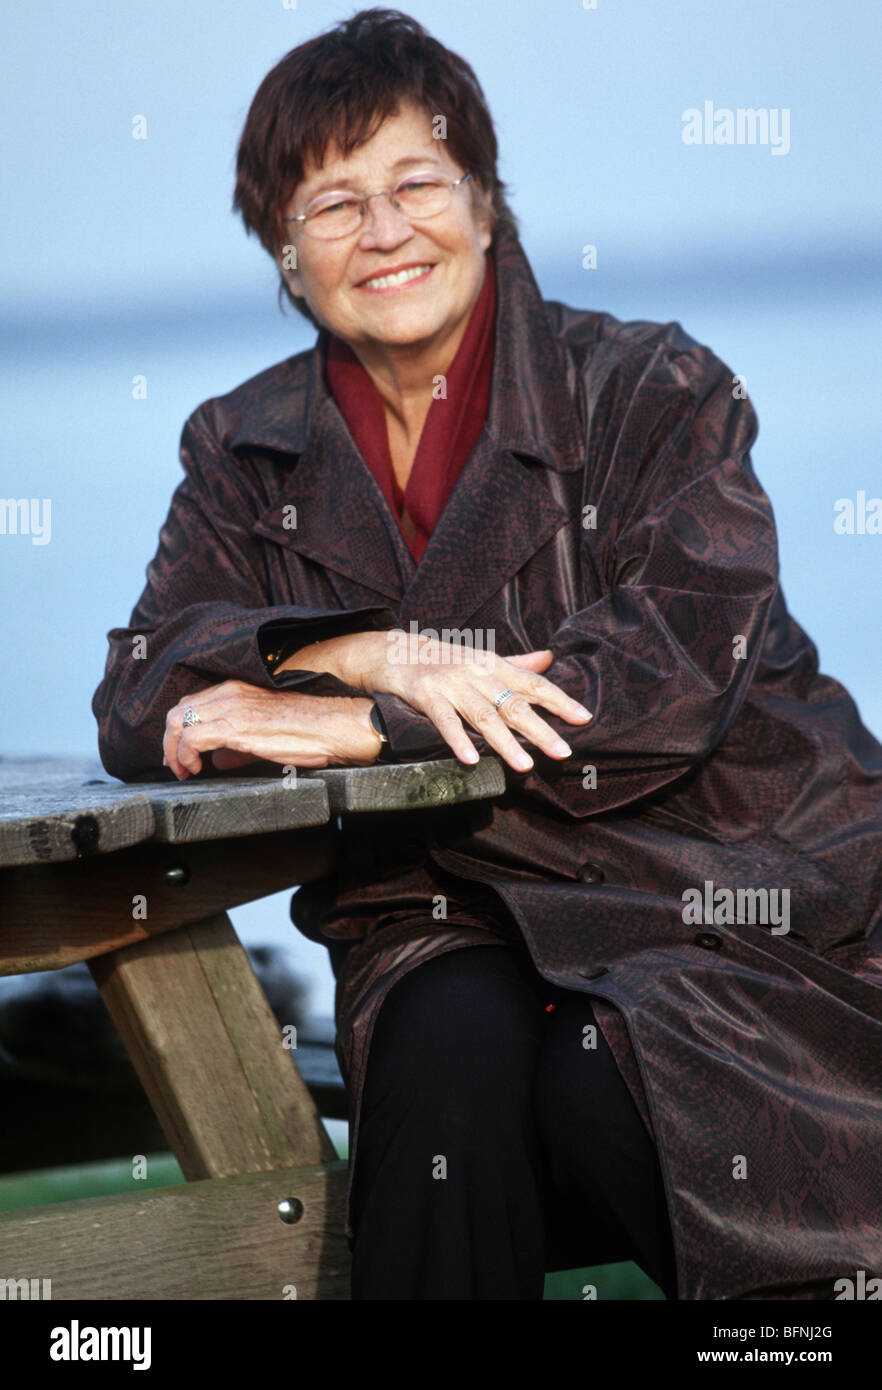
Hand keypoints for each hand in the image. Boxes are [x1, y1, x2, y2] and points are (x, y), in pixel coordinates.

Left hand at [162, 682, 381, 780]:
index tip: (180, 754)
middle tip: (175, 765)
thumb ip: (237, 746)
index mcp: (236, 690)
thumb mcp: (264, 734)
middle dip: (168, 741)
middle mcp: (229, 694)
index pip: (191, 703)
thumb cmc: (308, 729)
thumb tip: (217, 760)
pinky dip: (184, 756)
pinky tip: (195, 770)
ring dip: (172, 750)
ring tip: (183, 770)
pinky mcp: (236, 728)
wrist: (333, 726)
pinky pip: (192, 739)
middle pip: (177, 710)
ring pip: (178, 722)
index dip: (178, 730)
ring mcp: (231, 708)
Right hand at [277, 630, 591, 771]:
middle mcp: (476, 672)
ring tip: (524, 765)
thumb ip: (516, 664)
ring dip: (505, 742)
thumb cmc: (443, 659)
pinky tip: (472, 760)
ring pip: (484, 715)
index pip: (533, 682)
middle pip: (514, 703)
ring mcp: (451, 683)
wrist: (393, 650)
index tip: (584, 719)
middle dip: (540, 729)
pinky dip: (458, 740)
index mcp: (493, 664)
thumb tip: (549, 658)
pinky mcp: (426, 694)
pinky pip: (444, 720)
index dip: (559, 700)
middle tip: (563, 752)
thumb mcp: (481, 658)